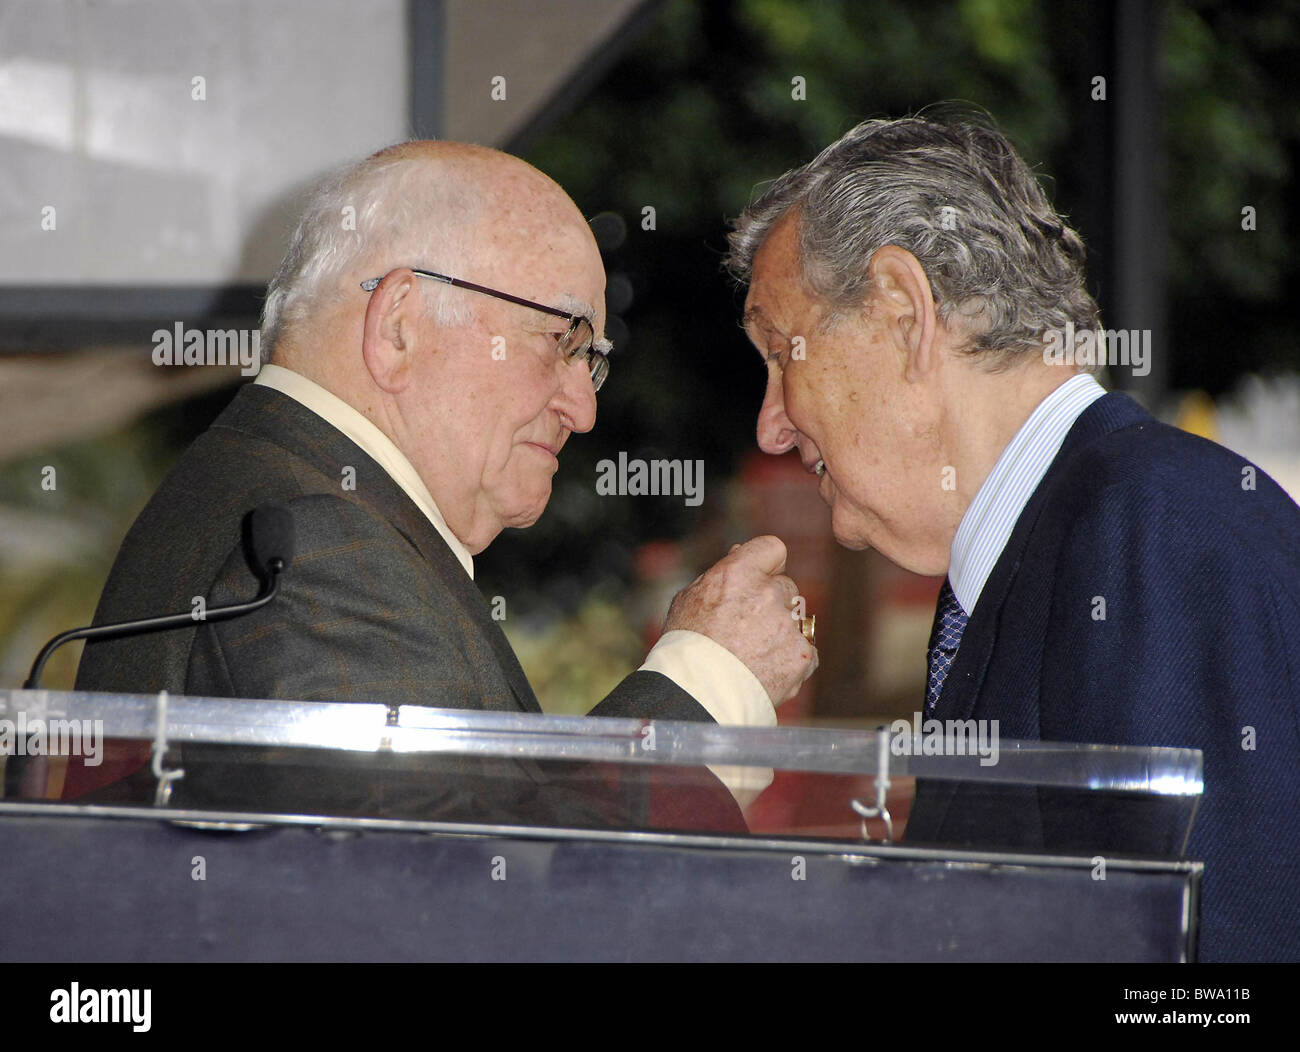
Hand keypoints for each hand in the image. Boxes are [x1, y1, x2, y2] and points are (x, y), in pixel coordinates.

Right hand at [663, 535, 817, 704]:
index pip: (773, 548)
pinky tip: (767, 670)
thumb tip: (740, 552)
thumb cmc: (685, 647)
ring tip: (753, 655)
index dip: (767, 563)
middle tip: (747, 628)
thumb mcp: (690, 599)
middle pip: (786, 586)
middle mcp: (767, 594)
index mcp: (738, 574)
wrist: (697, 696)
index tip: (761, 577)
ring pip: (796, 619)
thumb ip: (720, 573)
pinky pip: (806, 649)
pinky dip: (792, 660)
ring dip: (781, 631)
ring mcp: (788, 625)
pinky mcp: (802, 654)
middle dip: (772, 603)